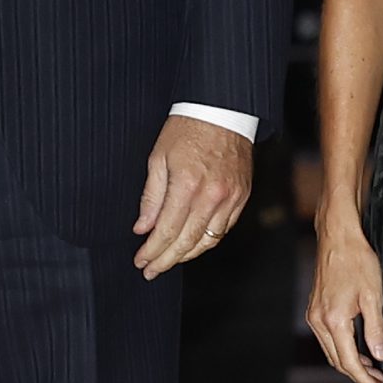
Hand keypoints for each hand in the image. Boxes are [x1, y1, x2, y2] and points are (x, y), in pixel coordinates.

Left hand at [132, 114, 251, 281]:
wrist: (224, 111)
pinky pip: (224, 229)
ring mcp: (230, 198)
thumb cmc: (187, 129)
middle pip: (186, 242)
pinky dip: (206, 241)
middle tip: (150, 271)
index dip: (152, 251)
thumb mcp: (158, 157)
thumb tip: (143, 228)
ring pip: (208, 240)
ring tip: (168, 261)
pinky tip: (192, 244)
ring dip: (186, 255)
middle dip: (166, 260)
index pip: (167, 231)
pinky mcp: (241, 197)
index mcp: (187, 185)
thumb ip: (151, 196)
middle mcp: (212, 196)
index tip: (140, 261)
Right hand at [308, 215, 382, 382]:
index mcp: (334, 320)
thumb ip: (376, 330)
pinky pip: (328, 339)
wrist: (338, 238)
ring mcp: (314, 315)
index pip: (349, 361)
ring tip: (373, 371)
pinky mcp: (315, 310)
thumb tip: (380, 356)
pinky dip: (343, 349)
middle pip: (337, 361)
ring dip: (351, 364)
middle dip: (359, 376)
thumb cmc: (357, 262)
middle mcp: (318, 321)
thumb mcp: (374, 297)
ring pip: (331, 351)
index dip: (365, 379)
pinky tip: (358, 350)